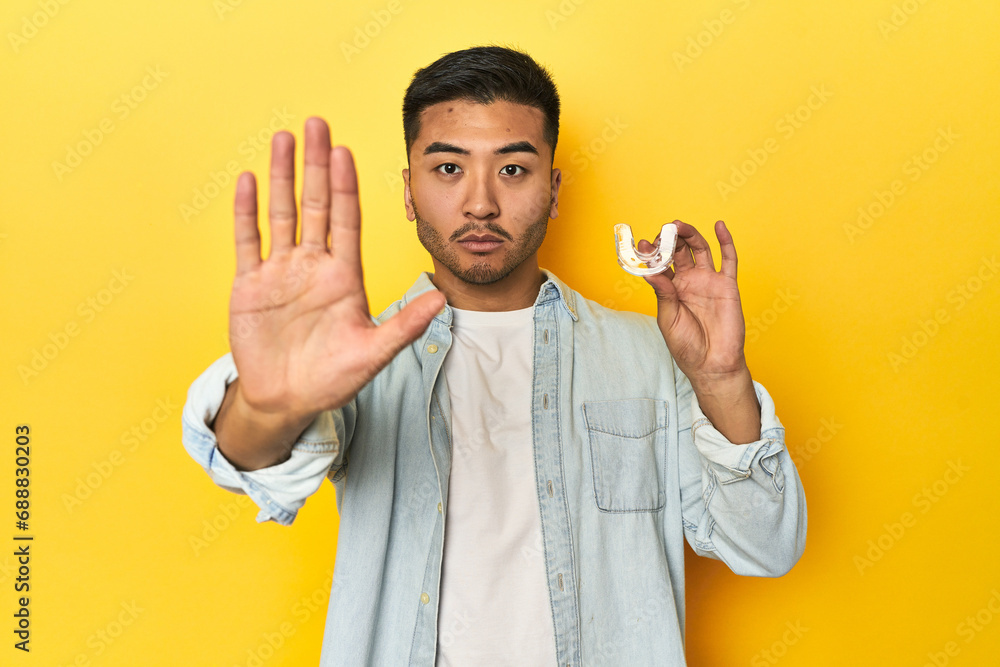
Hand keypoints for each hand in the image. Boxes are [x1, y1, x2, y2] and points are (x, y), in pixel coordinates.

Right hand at [228, 117, 445, 420]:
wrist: (287, 401)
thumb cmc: (333, 380)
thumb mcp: (373, 353)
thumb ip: (404, 325)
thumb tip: (442, 299)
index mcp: (344, 277)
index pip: (346, 220)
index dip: (344, 186)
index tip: (345, 151)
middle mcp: (313, 266)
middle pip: (315, 204)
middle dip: (315, 164)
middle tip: (317, 123)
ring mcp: (281, 272)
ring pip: (281, 214)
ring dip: (282, 176)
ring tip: (284, 138)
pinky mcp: (250, 285)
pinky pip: (247, 241)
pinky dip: (246, 212)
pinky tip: (248, 181)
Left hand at [642, 221, 746, 385]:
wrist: (713, 364)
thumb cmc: (687, 346)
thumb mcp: (668, 319)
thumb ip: (663, 293)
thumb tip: (651, 270)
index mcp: (670, 289)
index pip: (660, 264)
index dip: (652, 253)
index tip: (642, 244)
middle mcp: (689, 281)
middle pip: (679, 251)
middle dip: (670, 238)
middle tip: (663, 231)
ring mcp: (708, 281)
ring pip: (700, 249)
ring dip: (690, 234)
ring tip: (679, 225)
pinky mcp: (727, 285)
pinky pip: (728, 259)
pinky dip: (725, 241)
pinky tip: (719, 226)